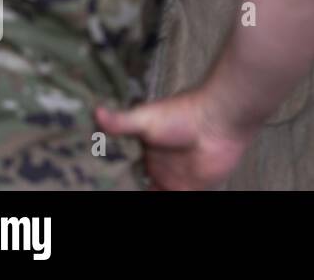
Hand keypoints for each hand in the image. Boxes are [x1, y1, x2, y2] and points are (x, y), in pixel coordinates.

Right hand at [95, 90, 254, 190]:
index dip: (111, 178)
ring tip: (121, 196)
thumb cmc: (183, 114)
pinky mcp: (191, 189)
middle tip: (100, 191)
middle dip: (123, 187)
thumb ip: (121, 122)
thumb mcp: (146, 118)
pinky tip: (152, 199)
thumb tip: (95, 111)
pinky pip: (177, 202)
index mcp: (145, 150)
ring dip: (142, 194)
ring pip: (152, 193)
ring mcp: (174, 180)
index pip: (123, 170)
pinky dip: (166, 202)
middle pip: (136, 185)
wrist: (219, 119)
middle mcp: (158, 167)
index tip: (94, 182)